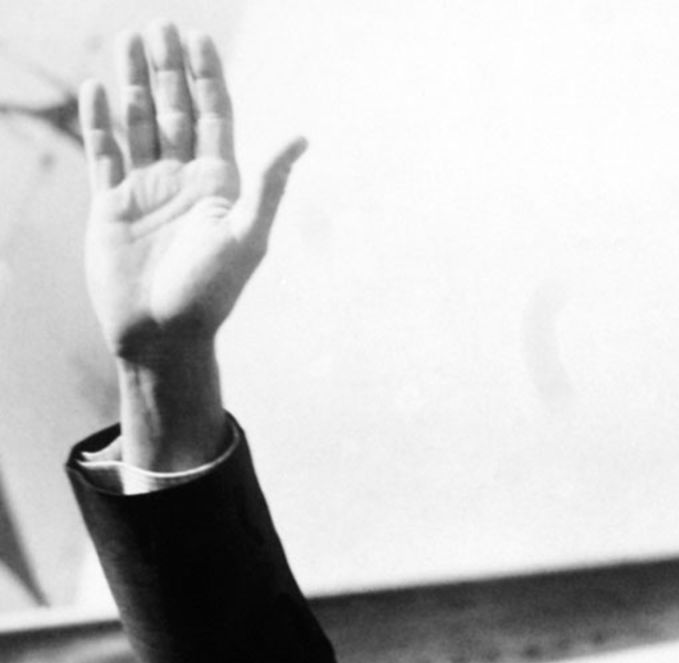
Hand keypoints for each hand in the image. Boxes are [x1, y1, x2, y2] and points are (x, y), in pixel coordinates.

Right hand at [80, 21, 305, 362]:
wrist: (163, 337)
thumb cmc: (210, 295)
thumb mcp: (247, 236)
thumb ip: (269, 184)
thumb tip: (301, 136)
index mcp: (220, 186)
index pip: (214, 116)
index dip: (206, 77)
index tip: (197, 38)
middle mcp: (184, 183)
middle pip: (176, 111)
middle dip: (167, 70)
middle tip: (158, 26)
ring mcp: (147, 191)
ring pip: (139, 124)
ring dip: (132, 83)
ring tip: (128, 40)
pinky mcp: (112, 206)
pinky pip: (104, 153)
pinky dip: (99, 121)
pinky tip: (97, 88)